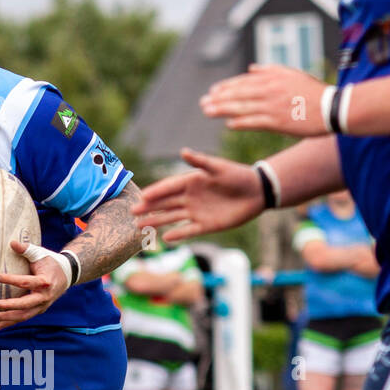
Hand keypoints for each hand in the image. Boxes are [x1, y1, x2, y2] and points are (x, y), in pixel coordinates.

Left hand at [0, 240, 70, 330]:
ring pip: (24, 315)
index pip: (25, 282)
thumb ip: (26, 249)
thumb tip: (11, 243)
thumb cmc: (50, 262)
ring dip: (8, 318)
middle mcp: (44, 297)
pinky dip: (11, 322)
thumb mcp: (40, 253)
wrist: (66, 274)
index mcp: (45, 282)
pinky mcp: (39, 310)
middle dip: (8, 306)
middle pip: (25, 305)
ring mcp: (42, 306)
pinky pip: (24, 318)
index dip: (10, 279)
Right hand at [132, 147, 264, 241]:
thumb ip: (200, 162)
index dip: (155, 192)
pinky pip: (188, 230)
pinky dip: (178, 234)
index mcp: (191, 181)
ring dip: (157, 221)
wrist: (257, 192)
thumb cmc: (238, 176)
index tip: (141, 197)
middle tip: (132, 213)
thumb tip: (183, 151)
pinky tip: (166, 237)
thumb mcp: (219, 167)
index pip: (168, 187)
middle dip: (149, 208)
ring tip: (140, 227)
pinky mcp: (206, 225)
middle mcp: (190, 197)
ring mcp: (197, 212)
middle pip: (165, 203)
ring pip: (172, 217)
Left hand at [201, 64, 330, 136]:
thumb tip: (252, 68)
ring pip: (242, 107)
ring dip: (223, 109)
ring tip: (208, 111)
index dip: (226, 87)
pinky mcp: (278, 122)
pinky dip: (241, 123)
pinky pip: (254, 122)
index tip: (212, 92)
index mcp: (273, 78)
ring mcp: (273, 106)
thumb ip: (270, 70)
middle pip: (238, 93)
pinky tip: (229, 125)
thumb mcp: (292, 74)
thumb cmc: (313, 91)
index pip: (243, 81)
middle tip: (203, 103)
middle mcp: (270, 90)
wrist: (332, 107)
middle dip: (218, 98)